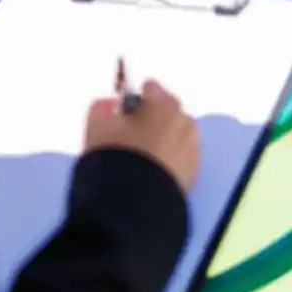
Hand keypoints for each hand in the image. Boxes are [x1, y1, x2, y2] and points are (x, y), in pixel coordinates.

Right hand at [85, 80, 200, 190]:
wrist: (134, 202)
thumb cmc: (115, 157)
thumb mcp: (97, 126)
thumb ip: (103, 108)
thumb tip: (111, 105)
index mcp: (164, 104)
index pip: (152, 89)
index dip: (135, 99)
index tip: (124, 110)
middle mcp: (185, 122)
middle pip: (168, 113)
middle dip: (153, 120)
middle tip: (132, 136)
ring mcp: (193, 149)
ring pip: (176, 137)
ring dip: (163, 141)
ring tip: (142, 159)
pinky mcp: (194, 174)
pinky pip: (180, 159)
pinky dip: (169, 161)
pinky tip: (152, 172)